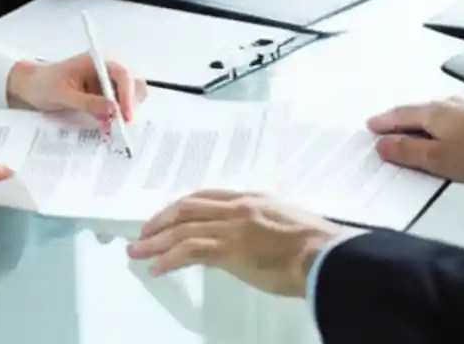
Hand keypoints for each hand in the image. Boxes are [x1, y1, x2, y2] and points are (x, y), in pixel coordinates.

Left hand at [6, 54, 147, 125]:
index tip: (124, 116)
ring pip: (127, 99)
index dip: (127, 96)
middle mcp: (106, 70)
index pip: (123, 75)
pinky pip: (116, 108)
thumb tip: (112, 110)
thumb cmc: (44, 83)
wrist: (31, 87)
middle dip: (127, 106)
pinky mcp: (103, 97)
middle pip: (132, 86)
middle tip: (118, 126)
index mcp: (98, 61)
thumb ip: (88, 102)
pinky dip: (114, 118)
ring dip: (121, 114)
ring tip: (107, 127)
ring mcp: (106, 84)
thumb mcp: (64, 94)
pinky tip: (104, 127)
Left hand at [128, 191, 347, 297]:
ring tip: (138, 252)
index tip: (168, 215)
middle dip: (161, 220)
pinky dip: (168, 258)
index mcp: (252, 198)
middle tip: (143, 232)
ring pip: (182, 228)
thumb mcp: (285, 224)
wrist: (325, 255)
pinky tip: (157, 268)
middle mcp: (238, 207)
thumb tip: (244, 243)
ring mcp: (232, 226)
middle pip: (187, 207)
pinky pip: (188, 250)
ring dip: (155, 241)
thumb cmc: (316, 247)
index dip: (182, 206)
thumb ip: (261, 226)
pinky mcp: (229, 249)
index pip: (206, 196)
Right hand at [367, 97, 463, 182]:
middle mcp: (449, 103)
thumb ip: (407, 152)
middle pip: (416, 112)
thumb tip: (383, 145)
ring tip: (416, 137)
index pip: (399, 115)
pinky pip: (453, 118)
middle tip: (387, 131)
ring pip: (436, 114)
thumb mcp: (438, 159)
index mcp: (433, 112)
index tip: (372, 127)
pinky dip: (441, 127)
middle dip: (400, 122)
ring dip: (422, 125)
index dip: (383, 123)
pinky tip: (447, 137)